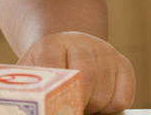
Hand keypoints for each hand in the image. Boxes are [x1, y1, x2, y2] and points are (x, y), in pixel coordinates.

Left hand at [16, 30, 135, 113]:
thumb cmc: (45, 71)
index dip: (54, 95)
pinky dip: (112, 108)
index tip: (53, 108)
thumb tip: (27, 106)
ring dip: (94, 108)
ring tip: (79, 106)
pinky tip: (98, 105)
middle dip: (78, 103)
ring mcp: (103, 51)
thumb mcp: (31, 75)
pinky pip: (123, 97)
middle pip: (85, 78)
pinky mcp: (122, 64)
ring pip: (105, 92)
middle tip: (70, 110)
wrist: (65, 50)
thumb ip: (29, 89)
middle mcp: (80, 42)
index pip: (54, 67)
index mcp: (51, 45)